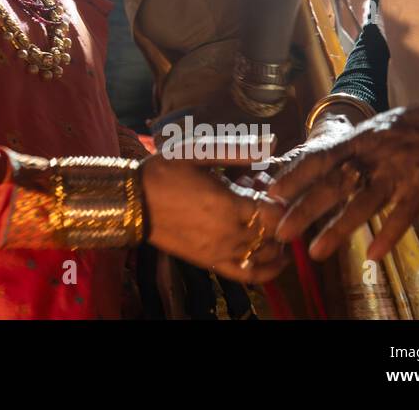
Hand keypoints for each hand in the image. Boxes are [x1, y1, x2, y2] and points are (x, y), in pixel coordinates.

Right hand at [142, 156, 290, 282]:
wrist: (134, 202)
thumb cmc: (164, 172)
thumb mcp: (197, 152)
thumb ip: (236, 150)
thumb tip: (271, 143)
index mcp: (228, 204)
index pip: (277, 212)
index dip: (284, 201)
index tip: (277, 189)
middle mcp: (229, 233)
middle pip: (275, 234)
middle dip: (281, 218)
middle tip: (271, 201)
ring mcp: (221, 251)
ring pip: (266, 254)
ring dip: (277, 240)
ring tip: (274, 224)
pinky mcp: (212, 262)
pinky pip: (249, 275)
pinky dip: (268, 270)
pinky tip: (277, 259)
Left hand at [269, 75, 418, 261]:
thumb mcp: (381, 128)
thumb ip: (354, 147)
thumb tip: (322, 163)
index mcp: (361, 138)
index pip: (320, 157)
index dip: (294, 175)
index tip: (271, 192)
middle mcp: (375, 155)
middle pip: (333, 184)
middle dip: (304, 209)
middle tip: (280, 231)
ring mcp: (400, 173)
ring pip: (362, 205)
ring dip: (337, 230)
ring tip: (315, 251)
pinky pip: (402, 217)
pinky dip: (387, 236)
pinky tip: (372, 255)